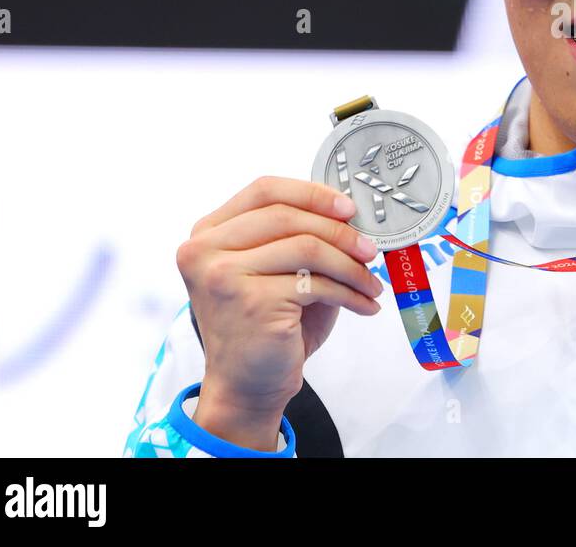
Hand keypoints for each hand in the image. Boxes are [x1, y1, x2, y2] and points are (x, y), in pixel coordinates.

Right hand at [176, 177, 382, 448]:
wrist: (247, 385)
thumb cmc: (267, 324)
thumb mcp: (277, 270)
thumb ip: (299, 236)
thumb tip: (351, 213)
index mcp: (208, 233)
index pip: (264, 191)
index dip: (312, 193)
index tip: (348, 207)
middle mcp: (205, 250)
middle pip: (288, 216)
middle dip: (340, 232)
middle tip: (371, 249)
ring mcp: (223, 275)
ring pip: (307, 248)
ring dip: (350, 266)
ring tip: (370, 282)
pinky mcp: (251, 301)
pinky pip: (316, 283)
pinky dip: (349, 292)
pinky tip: (364, 304)